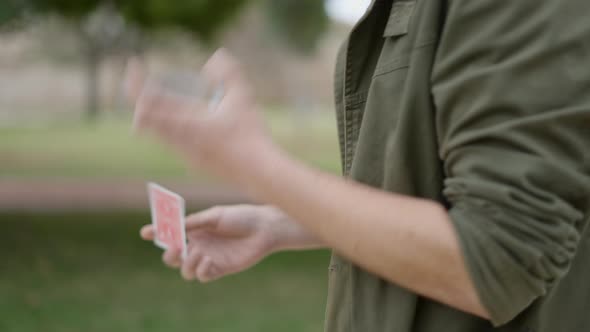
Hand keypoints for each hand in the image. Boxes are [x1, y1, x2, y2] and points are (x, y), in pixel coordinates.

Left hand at [125, 49, 274, 184]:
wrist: (259, 173)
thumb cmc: (250, 134)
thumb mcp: (243, 96)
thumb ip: (229, 73)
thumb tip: (215, 57)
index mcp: (184, 121)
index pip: (145, 102)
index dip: (134, 82)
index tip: (135, 64)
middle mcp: (179, 140)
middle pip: (144, 120)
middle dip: (144, 99)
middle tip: (149, 84)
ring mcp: (185, 155)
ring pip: (159, 133)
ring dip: (158, 115)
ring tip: (166, 101)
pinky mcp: (195, 164)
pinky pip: (174, 144)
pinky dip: (174, 129)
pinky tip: (192, 125)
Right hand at [140, 205, 321, 281]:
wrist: (264, 229)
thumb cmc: (241, 217)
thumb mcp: (214, 216)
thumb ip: (193, 223)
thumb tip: (172, 227)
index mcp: (195, 229)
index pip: (170, 233)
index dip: (155, 233)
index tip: (144, 232)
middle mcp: (198, 245)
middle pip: (173, 257)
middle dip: (169, 254)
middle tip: (177, 247)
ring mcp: (208, 258)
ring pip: (185, 270)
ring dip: (186, 263)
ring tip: (198, 253)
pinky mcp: (219, 269)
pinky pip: (202, 276)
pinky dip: (201, 269)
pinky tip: (209, 260)